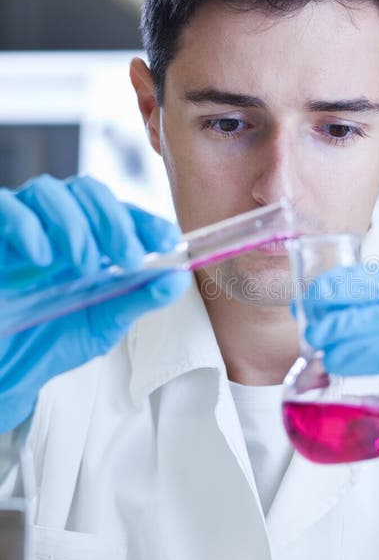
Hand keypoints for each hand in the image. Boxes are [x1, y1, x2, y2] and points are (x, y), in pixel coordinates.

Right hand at [0, 174, 189, 432]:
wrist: (7, 369)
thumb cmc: (53, 339)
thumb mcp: (105, 322)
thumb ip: (140, 297)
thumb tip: (180, 277)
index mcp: (90, 239)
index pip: (121, 212)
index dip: (146, 221)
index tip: (168, 240)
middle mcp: (56, 224)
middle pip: (88, 192)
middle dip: (114, 221)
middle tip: (129, 259)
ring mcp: (22, 227)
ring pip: (49, 191)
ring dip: (76, 225)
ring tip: (87, 266)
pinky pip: (4, 207)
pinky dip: (27, 225)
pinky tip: (43, 258)